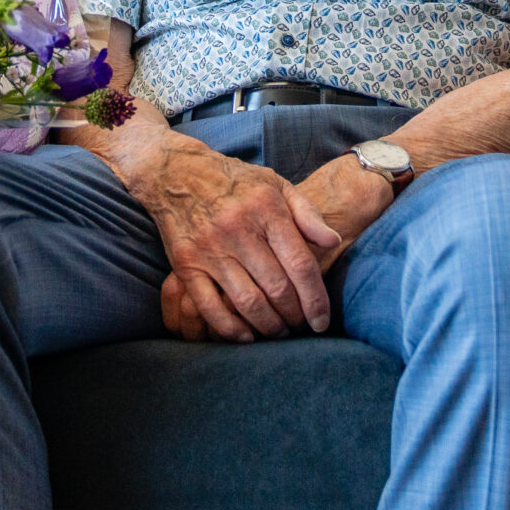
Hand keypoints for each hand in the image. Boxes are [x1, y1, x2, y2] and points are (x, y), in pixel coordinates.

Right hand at [158, 154, 394, 338]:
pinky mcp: (185, 263)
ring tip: (279, 332)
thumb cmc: (236, 181)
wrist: (177, 173)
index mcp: (266, 209)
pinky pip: (209, 306)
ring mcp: (210, 248)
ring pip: (246, 302)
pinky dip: (230, 328)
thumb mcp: (276, 185)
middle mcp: (238, 229)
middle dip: (295, 316)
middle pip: (277, 288)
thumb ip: (307, 214)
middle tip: (301, 327)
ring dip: (268, 326)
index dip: (315, 298)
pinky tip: (246, 336)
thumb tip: (332, 242)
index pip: (300, 264)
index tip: (322, 320)